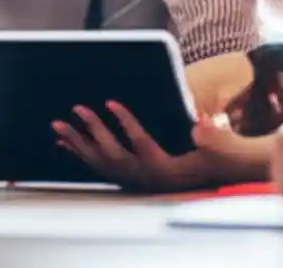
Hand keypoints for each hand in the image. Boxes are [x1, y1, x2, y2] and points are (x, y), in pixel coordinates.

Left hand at [53, 101, 270, 191]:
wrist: (221, 176)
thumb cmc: (222, 158)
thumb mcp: (224, 147)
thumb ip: (214, 137)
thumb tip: (200, 124)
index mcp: (166, 169)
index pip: (142, 144)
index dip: (126, 124)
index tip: (111, 103)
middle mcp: (147, 177)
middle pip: (113, 155)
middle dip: (92, 132)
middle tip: (76, 109)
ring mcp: (136, 179)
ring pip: (101, 163)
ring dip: (78, 144)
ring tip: (58, 127)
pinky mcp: (130, 177)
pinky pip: (100, 168)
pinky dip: (81, 154)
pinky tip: (66, 143)